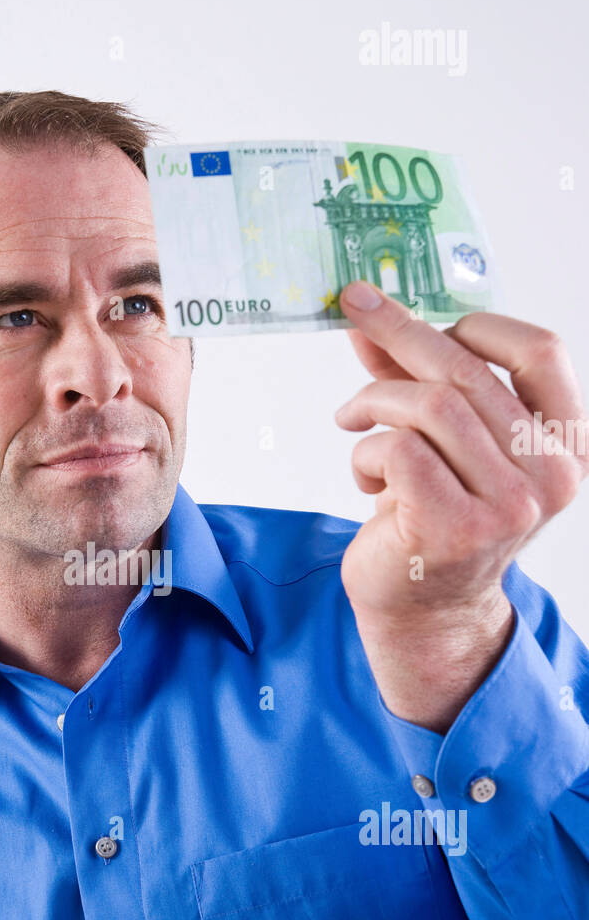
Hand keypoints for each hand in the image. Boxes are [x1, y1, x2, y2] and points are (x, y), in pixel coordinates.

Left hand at [333, 280, 587, 730]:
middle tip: (354, 308)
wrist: (426, 611)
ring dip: (375, 402)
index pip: (540, 353)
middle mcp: (550, 476)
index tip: (415, 307)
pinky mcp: (453, 528)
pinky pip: (398, 448)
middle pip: (469, 372)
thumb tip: (372, 316)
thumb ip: (418, 379)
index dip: (474, 322)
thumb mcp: (443, 442)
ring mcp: (506, 506)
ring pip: (430, 406)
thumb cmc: (436, 518)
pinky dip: (366, 451)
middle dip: (401, 333)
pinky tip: (367, 477)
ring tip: (353, 421)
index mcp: (568, 445)